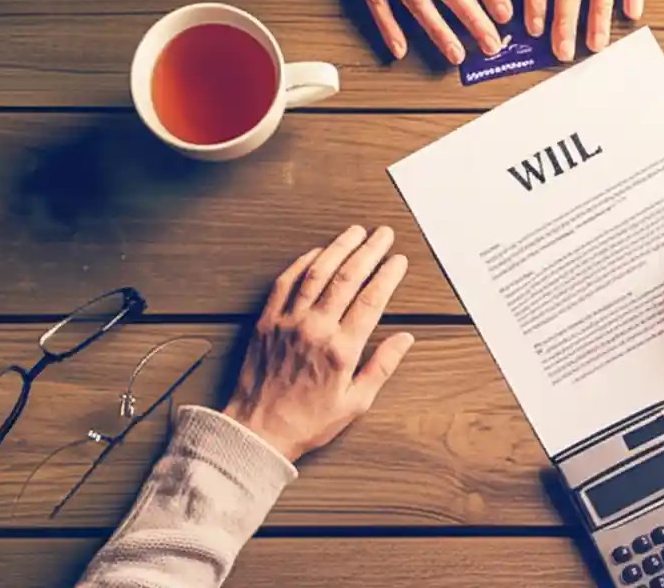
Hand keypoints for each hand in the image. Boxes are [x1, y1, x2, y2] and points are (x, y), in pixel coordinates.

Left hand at [224, 226, 413, 462]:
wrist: (258, 431)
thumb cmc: (308, 422)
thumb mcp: (355, 403)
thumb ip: (382, 367)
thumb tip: (405, 339)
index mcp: (342, 349)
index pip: (372, 299)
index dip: (388, 275)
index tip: (398, 260)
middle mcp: (316, 329)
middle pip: (348, 277)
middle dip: (369, 251)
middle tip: (383, 234)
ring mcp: (289, 322)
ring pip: (317, 273)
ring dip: (338, 248)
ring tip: (355, 232)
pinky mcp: (267, 322)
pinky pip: (285, 283)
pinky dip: (302, 263)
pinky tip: (316, 253)